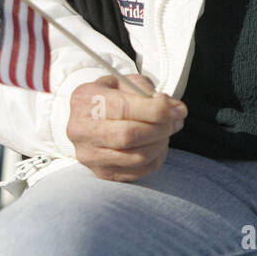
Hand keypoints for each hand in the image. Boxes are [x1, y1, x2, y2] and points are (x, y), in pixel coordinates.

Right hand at [66, 74, 185, 181]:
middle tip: (176, 120)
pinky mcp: (101, 172)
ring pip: (137, 156)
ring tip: (166, 131)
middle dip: (161, 128)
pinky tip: (156, 144)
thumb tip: (175, 109)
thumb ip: (148, 92)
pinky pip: (139, 171)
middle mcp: (81, 130)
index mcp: (84, 100)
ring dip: (161, 143)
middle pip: (129, 135)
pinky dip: (156, 157)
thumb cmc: (110, 98)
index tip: (176, 109)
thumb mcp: (125, 83)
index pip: (122, 108)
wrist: (89, 117)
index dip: (156, 110)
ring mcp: (89, 155)